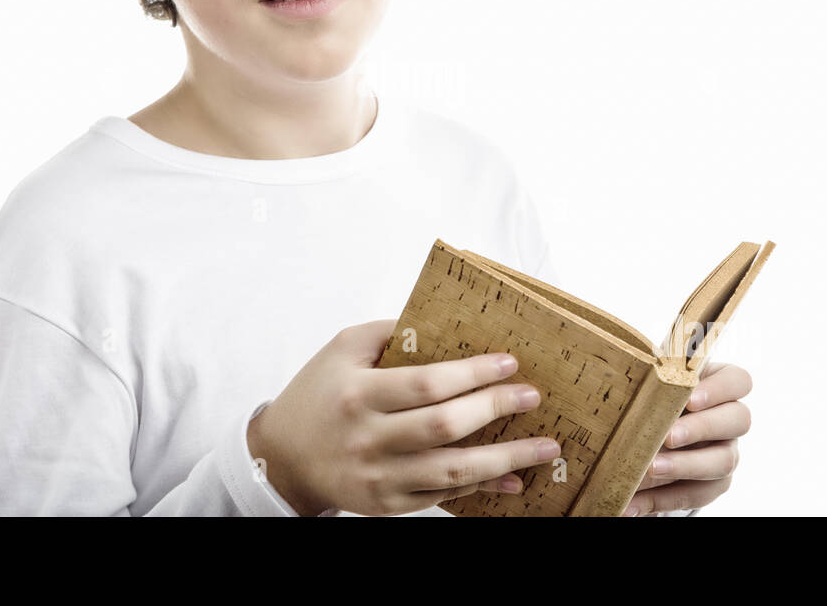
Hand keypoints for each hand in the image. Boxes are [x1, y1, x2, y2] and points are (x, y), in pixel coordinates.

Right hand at [247, 319, 561, 515]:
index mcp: (358, 393)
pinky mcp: (386, 503)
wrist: (283, 457)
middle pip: (445, 426)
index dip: (473, 374)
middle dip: (496, 409)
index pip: (427, 383)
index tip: (510, 363)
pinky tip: (512, 478)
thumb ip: (390, 333)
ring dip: (505, 459)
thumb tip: (446, 323)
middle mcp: (368, 437)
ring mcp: (378, 476)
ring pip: (452, 470)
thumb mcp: (343, 348)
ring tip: (544, 446)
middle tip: (532, 396)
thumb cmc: (318, 392)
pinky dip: (482, 489)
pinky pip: (442, 497)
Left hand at [621, 360, 751, 515]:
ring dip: (684, 465)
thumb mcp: (651, 382)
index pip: (738, 380)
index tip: (690, 399)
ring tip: (650, 468)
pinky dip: (662, 500)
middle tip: (668, 436)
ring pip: (723, 461)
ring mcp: (726, 452)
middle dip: (701, 428)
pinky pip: (697, 494)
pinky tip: (632, 504)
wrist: (645, 433)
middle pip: (738, 419)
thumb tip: (630, 379)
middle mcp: (729, 419)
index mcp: (719, 384)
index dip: (720, 388)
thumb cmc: (650, 395)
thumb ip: (650, 378)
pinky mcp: (713, 484)